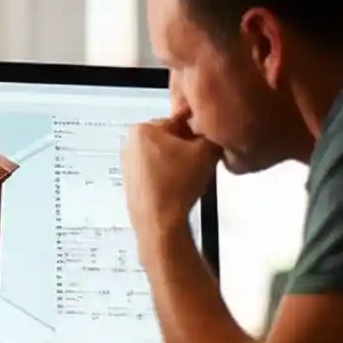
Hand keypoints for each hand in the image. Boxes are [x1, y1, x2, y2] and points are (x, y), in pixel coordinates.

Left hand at [122, 112, 219, 242]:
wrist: (160, 221)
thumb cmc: (175, 186)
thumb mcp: (207, 151)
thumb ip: (212, 133)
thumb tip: (214, 131)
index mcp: (142, 129)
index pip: (179, 121)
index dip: (197, 134)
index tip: (205, 145)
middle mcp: (130, 144)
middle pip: (170, 138)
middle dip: (187, 148)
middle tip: (199, 162)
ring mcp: (128, 164)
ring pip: (163, 155)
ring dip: (179, 163)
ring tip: (189, 177)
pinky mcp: (131, 181)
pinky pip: (156, 172)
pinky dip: (168, 176)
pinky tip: (178, 187)